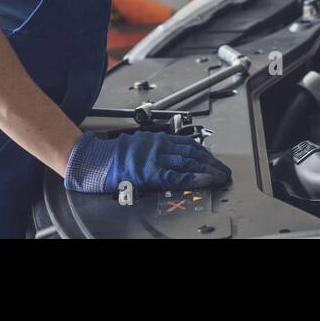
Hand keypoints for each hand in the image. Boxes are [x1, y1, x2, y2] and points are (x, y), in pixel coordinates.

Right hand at [62, 130, 231, 192]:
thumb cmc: (114, 156)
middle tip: (224, 170)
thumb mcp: (139, 145)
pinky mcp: (150, 173)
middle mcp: (159, 146)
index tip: (215, 160)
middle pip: (193, 153)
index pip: (188, 144)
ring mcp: (156, 159)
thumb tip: (174, 157)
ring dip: (208, 170)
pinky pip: (177, 176)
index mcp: (157, 139)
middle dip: (211, 162)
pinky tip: (204, 181)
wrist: (95, 160)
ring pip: (189, 163)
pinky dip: (193, 178)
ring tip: (220, 176)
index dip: (205, 153)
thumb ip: (157, 149)